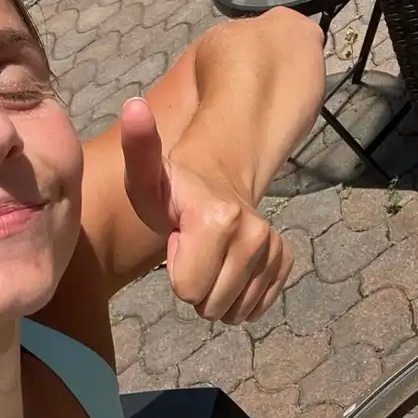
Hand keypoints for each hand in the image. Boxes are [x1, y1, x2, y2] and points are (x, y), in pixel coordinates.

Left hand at [120, 96, 292, 323]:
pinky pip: (257, 307)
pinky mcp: (284, 262)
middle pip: (212, 306)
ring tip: (211, 257)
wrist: (220, 182)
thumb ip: (140, 150)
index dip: (178, 270)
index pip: (189, 291)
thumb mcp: (147, 176)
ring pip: (234, 312)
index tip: (180, 239)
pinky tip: (230, 268)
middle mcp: (255, 236)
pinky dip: (239, 296)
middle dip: (197, 284)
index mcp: (219, 220)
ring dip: (217, 292)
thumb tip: (134, 105)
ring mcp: (273, 250)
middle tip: (194, 249)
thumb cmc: (173, 190)